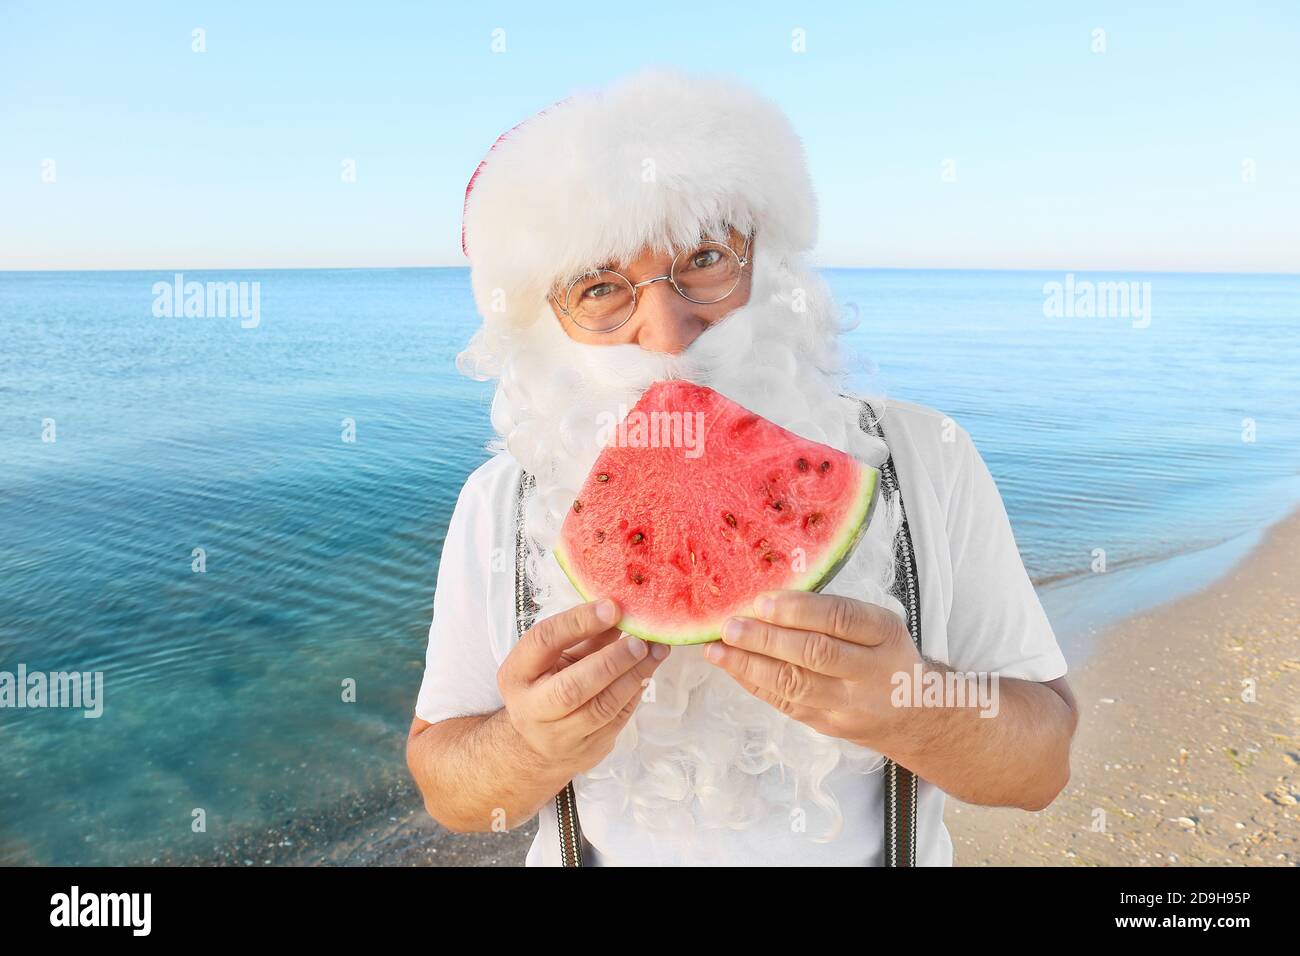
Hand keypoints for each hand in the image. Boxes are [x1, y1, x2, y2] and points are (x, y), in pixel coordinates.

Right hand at [498, 599, 668, 775]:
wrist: (531, 748)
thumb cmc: (544, 688)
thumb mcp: (552, 659)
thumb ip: (584, 636)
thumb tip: (621, 611)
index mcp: (517, 674)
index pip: (543, 641)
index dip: (578, 622)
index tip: (612, 607)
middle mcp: (532, 708)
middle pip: (573, 686)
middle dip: (612, 661)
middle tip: (640, 641)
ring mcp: (559, 736)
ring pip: (602, 708)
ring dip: (634, 677)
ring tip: (656, 652)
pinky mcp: (587, 751)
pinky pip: (617, 720)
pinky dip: (635, 693)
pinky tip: (648, 673)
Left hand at [704, 591, 919, 751]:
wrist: (913, 713)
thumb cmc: (884, 654)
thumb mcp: (876, 624)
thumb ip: (833, 612)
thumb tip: (769, 598)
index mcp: (884, 634)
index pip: (841, 619)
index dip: (800, 610)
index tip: (762, 600)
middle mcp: (870, 671)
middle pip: (816, 653)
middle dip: (767, 639)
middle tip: (730, 625)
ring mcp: (849, 704)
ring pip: (796, 684)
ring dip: (750, 665)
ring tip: (717, 649)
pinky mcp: (827, 724)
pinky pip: (786, 703)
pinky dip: (754, 683)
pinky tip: (731, 667)